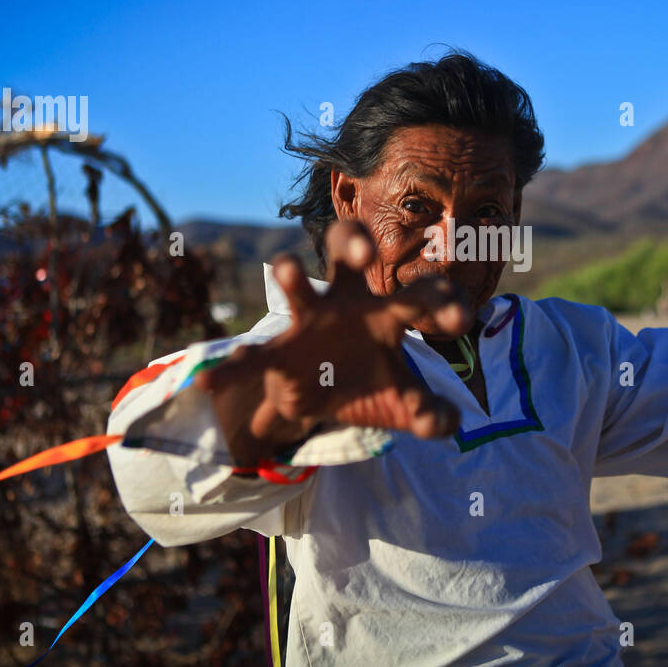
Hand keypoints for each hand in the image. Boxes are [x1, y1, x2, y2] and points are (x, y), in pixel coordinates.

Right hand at [193, 220, 472, 466]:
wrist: (324, 401)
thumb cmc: (373, 386)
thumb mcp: (405, 403)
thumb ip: (431, 412)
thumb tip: (448, 423)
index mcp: (389, 309)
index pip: (419, 289)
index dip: (440, 302)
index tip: (458, 322)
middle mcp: (346, 301)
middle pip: (348, 248)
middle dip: (354, 243)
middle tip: (366, 256)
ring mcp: (308, 321)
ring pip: (297, 286)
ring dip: (290, 276)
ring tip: (287, 273)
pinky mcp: (278, 353)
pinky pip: (252, 357)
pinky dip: (232, 370)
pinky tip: (209, 384)